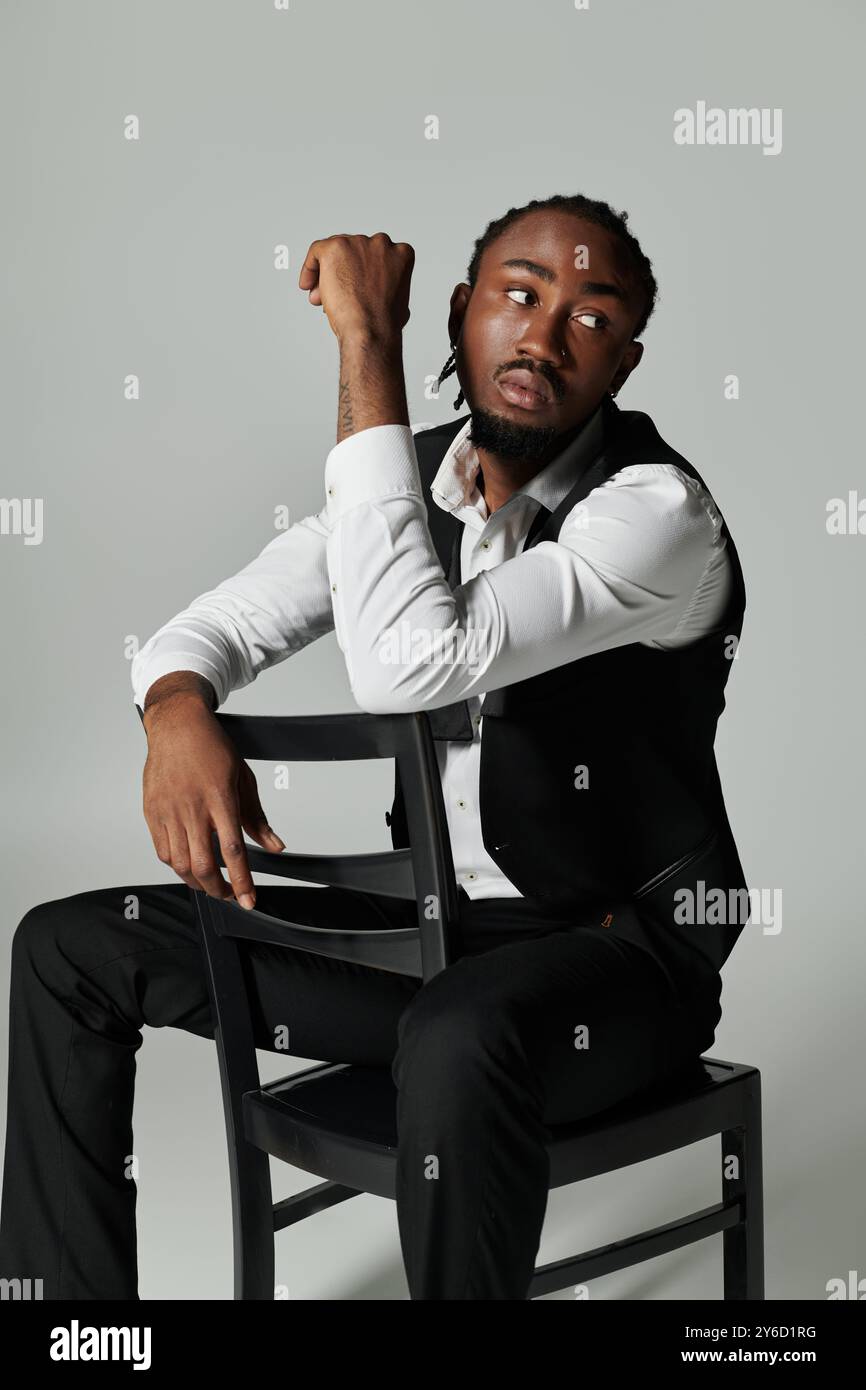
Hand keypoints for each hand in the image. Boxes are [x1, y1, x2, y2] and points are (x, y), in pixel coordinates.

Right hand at [142, 694, 284, 906]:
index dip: (242, 882)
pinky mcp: (152, 813)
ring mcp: (169, 812)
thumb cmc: (211, 747)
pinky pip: (163, 851)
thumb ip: (257, 818)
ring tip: (211, 885)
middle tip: (230, 896)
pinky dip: (177, 867)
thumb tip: (275, 846)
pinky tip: (188, 866)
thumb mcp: (244, 778)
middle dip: (219, 890)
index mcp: (220, 800)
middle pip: (204, 866)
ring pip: (180, 864)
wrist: (177, 725)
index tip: (249, 900)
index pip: (233, 852)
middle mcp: (193, 809)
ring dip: (198, 883)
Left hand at [298, 232, 414, 343]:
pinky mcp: (335, 247)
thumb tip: (371, 290)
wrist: (370, 330)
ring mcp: (358, 243)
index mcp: (401, 253)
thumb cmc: (384, 323)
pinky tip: (308, 286)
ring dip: (326, 274)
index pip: (375, 256)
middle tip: (332, 296)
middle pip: (353, 252)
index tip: (353, 287)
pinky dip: (310, 268)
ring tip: (320, 298)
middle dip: (342, 273)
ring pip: (334, 253)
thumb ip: (386, 285)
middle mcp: (381, 243)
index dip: (360, 272)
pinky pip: (317, 251)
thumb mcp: (397, 299)